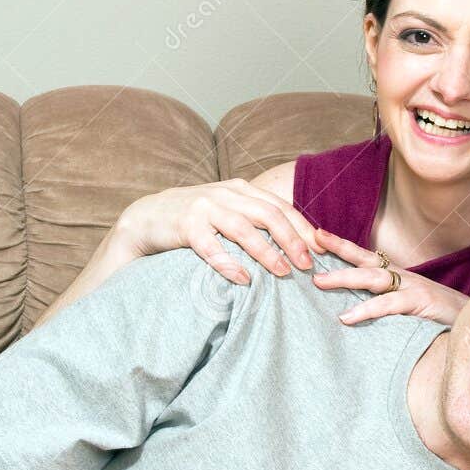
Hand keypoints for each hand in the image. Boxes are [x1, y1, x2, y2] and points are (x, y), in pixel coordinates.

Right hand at [115, 181, 320, 285]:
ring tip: (283, 272)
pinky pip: (210, 246)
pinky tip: (243, 279)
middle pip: (268, 214)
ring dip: (266, 251)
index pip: (280, 206)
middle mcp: (226, 194)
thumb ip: (254, 217)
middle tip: (308, 264)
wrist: (148, 217)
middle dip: (292, 239)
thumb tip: (295, 241)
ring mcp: (204, 207)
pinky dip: (228, 263)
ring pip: (243, 229)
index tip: (321, 249)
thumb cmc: (195, 219)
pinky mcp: (185, 225)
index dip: (302, 227)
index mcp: (241, 189)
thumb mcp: (227, 209)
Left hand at [309, 228, 466, 325]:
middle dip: (337, 252)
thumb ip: (384, 303)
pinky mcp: (421, 303)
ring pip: (373, 278)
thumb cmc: (437, 316)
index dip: (341, 245)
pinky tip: (347, 317)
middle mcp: (402, 276)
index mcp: (397, 276)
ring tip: (320, 282)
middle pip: (365, 260)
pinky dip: (367, 310)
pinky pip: (389, 305)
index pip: (365, 256)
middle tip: (308, 250)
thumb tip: (350, 307)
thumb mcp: (407, 306)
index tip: (316, 235)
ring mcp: (412, 287)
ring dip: (345, 278)